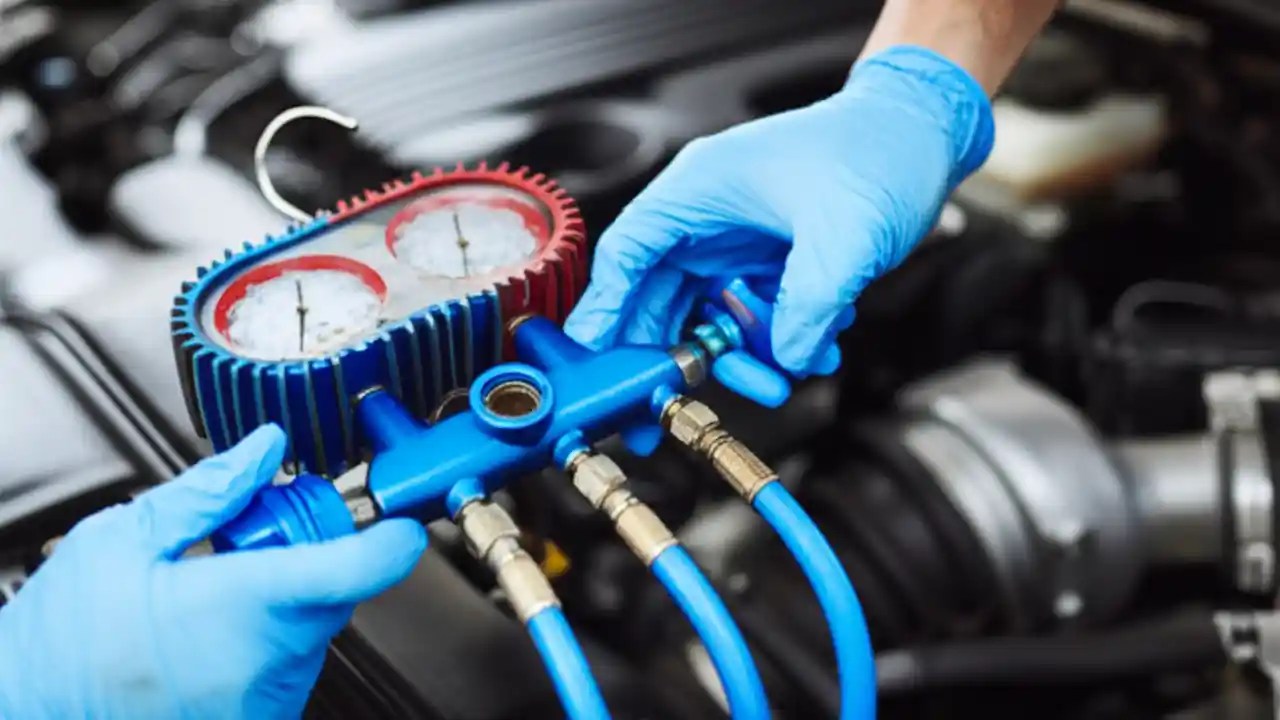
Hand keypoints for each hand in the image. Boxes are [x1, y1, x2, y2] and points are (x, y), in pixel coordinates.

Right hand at [0, 425, 426, 718]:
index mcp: (243, 603)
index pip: (358, 568)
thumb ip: (210, 490)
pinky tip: (208, 643)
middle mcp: (268, 663)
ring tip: (208, 603)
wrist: (24, 718)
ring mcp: (265, 705)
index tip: (403, 524)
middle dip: (306, 561)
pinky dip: (264, 649)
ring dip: (282, 608)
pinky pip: (287, 673)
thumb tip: (264, 450)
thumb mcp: (121, 541)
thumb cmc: (60, 644)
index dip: (392, 540)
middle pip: (333, 594)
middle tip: (246, 549)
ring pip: (311, 634)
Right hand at [564, 46, 994, 375]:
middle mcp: (709, 216)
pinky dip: (775, 342)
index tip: (594, 359)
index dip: (606, 310)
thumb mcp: (846, 235)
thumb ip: (810, 306)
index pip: (628, 254)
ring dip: (739, 356)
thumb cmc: (878, 150)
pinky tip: (810, 351)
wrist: (924, 133)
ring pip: (709, 316)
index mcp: (700, 189)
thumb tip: (788, 359)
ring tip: (777, 381)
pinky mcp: (767, 259)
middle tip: (662, 407)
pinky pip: (752, 316)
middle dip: (668, 356)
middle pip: (659, 296)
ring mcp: (737, 239)